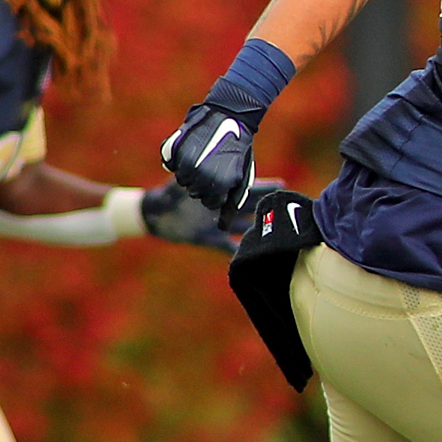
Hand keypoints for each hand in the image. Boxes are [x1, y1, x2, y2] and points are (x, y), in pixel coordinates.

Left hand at [140, 178, 278, 252]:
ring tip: (275, 231)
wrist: (154, 216)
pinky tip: (250, 256)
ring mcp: (217, 224)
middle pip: (250, 205)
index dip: (262, 186)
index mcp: (216, 192)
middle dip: (267, 205)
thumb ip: (173, 190)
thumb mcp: (169, 191)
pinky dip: (237, 250)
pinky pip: (226, 246)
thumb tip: (175, 186)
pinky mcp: (209, 238)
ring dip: (256, 228)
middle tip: (287, 207)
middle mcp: (221, 207)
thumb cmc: (163, 198)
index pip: (243, 188)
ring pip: (242, 225)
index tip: (281, 185)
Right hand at [160, 100, 262, 224]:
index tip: (224, 179)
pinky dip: (178, 160)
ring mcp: (185, 164)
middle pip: (195, 191)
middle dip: (204, 184)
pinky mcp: (174, 152)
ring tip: (205, 157)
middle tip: (215, 165)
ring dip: (191, 172)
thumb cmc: (239, 149)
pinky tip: (192, 149)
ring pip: (182, 179)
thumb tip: (222, 226)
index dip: (218, 193)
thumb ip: (232, 201)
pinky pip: (171, 164)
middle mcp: (200, 177)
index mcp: (219, 185)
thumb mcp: (242, 176)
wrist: (230, 115)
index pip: (211, 202)